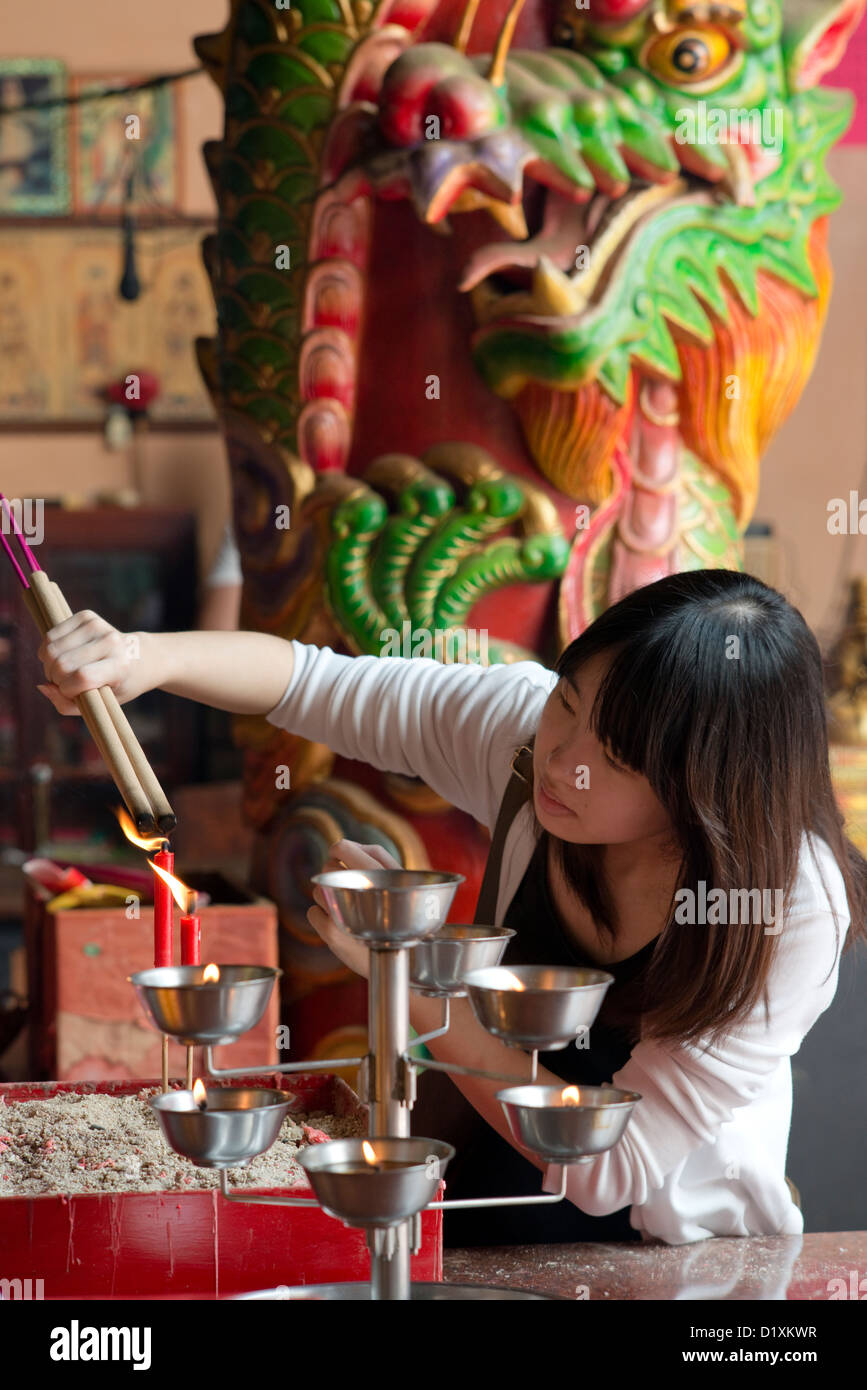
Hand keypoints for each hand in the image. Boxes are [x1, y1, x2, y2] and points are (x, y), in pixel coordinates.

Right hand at [36, 611, 151, 714]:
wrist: (138, 658)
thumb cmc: (118, 686)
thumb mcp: (99, 705)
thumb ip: (67, 704)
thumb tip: (42, 686)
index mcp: (120, 665)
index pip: (82, 677)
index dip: (68, 690)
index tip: (72, 694)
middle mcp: (111, 641)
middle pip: (61, 664)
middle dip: (55, 679)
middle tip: (65, 683)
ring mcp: (98, 625)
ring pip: (51, 649)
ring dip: (49, 665)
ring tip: (63, 671)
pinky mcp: (86, 616)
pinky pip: (50, 636)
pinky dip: (48, 650)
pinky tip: (61, 656)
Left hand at [307, 839, 402, 980]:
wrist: (406, 961)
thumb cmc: (403, 915)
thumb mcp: (400, 881)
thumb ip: (377, 859)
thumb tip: (344, 846)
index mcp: (378, 875)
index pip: (342, 847)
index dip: (338, 849)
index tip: (339, 854)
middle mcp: (360, 892)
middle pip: (328, 867)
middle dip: (333, 873)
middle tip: (345, 884)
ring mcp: (343, 915)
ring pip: (318, 890)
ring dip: (328, 897)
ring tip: (347, 908)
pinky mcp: (331, 934)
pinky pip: (312, 912)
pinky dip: (321, 916)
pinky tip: (339, 923)